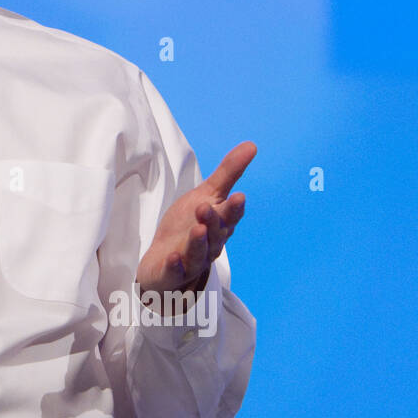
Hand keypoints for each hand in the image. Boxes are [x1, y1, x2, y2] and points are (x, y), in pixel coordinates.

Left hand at [135, 141, 255, 311]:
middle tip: (207, 207)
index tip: (238, 196)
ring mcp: (191, 260)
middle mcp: (210, 244)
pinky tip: (173, 257)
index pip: (229, 216)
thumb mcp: (205, 195)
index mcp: (220, 225)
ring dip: (198, 242)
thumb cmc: (189, 225)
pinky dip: (175, 265)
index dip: (233, 208)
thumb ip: (228, 173)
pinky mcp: (172, 273)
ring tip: (197, 229)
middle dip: (214, 221)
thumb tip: (252, 145)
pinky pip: (175, 271)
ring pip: (198, 253)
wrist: (166, 261)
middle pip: (215, 233)